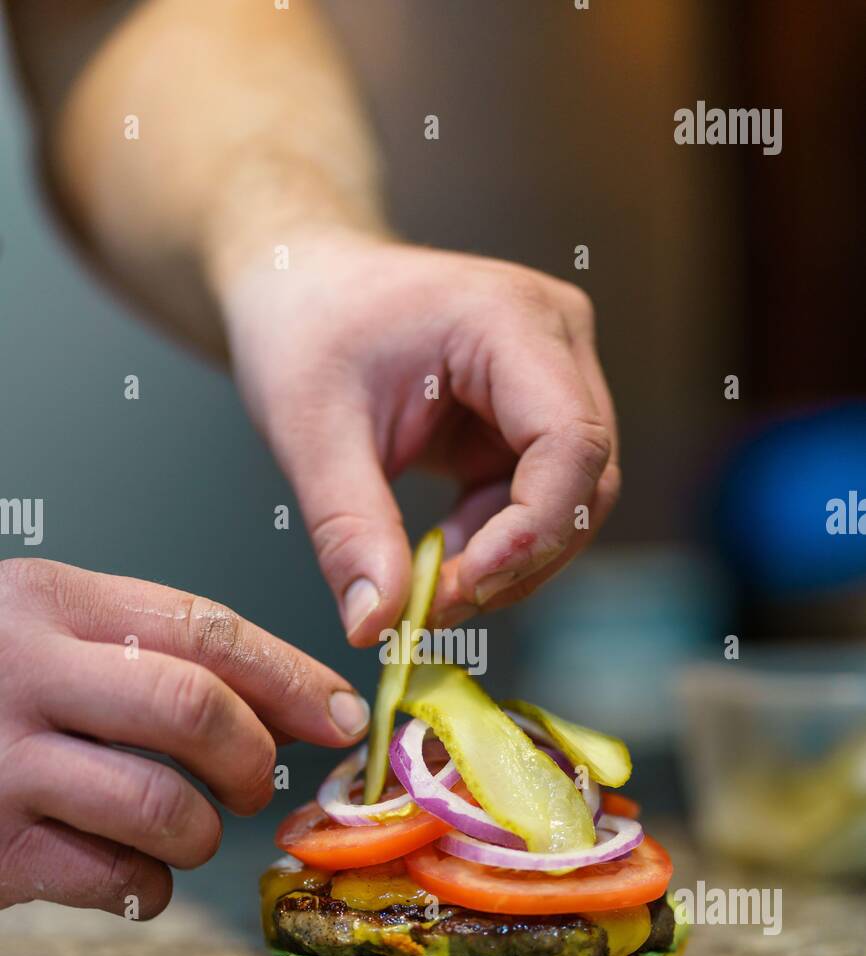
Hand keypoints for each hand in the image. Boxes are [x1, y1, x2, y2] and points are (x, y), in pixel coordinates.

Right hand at [0, 560, 369, 917]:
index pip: (203, 628)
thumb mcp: (38, 635)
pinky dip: (150, 886)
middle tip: (258, 784)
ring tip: (187, 831)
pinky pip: (116, 878)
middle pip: (193, 710)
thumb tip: (287, 703)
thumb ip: (138, 652)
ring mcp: (1, 764)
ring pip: (165, 807)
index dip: (291, 677)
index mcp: (48, 603)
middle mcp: (23, 673)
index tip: (341, 714)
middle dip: (253, 758)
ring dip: (203, 834)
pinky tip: (130, 870)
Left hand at [218, 234, 618, 644]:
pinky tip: (438, 551)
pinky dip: (493, 544)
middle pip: (585, 480)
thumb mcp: (309, 433)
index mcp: (508, 317)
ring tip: (426, 581)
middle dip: (517, 558)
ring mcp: (553, 379)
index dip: (533, 528)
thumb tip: (375, 624)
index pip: (570, 441)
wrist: (299, 289)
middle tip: (434, 606)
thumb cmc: (302, 329)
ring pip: (570, 502)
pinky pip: (539, 502)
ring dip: (505, 559)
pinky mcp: (533, 419)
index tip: (464, 587)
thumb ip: (349, 530)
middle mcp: (554, 340)